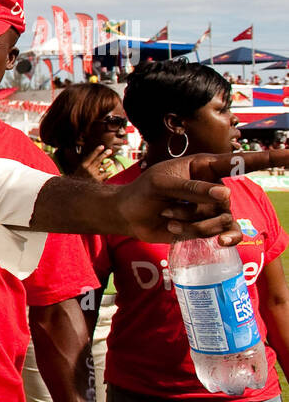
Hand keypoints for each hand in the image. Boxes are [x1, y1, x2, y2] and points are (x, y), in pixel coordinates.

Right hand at [73, 145, 111, 181]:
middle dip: (104, 154)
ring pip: (103, 166)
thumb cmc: (78, 178)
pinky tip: (111, 172)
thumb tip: (91, 156)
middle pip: (98, 160)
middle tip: (110, 151)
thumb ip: (86, 163)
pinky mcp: (97, 180)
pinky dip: (108, 173)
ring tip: (111, 161)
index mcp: (83, 165)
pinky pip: (105, 175)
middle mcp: (88, 169)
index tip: (102, 146)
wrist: (76, 189)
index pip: (91, 156)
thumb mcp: (79, 169)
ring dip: (108, 163)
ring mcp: (93, 174)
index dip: (97, 151)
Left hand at [117, 155, 247, 243]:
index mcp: (205, 166)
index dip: (272, 158)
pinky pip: (223, 234)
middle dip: (194, 208)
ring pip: (222, 220)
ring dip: (193, 224)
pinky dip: (217, 237)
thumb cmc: (143, 192)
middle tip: (167, 207)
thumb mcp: (162, 185)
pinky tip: (219, 243)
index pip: (242, 161)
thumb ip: (192, 188)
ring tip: (169, 219)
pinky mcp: (207, 226)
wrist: (129, 216)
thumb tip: (226, 195)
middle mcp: (214, 186)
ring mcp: (212, 208)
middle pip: (226, 201)